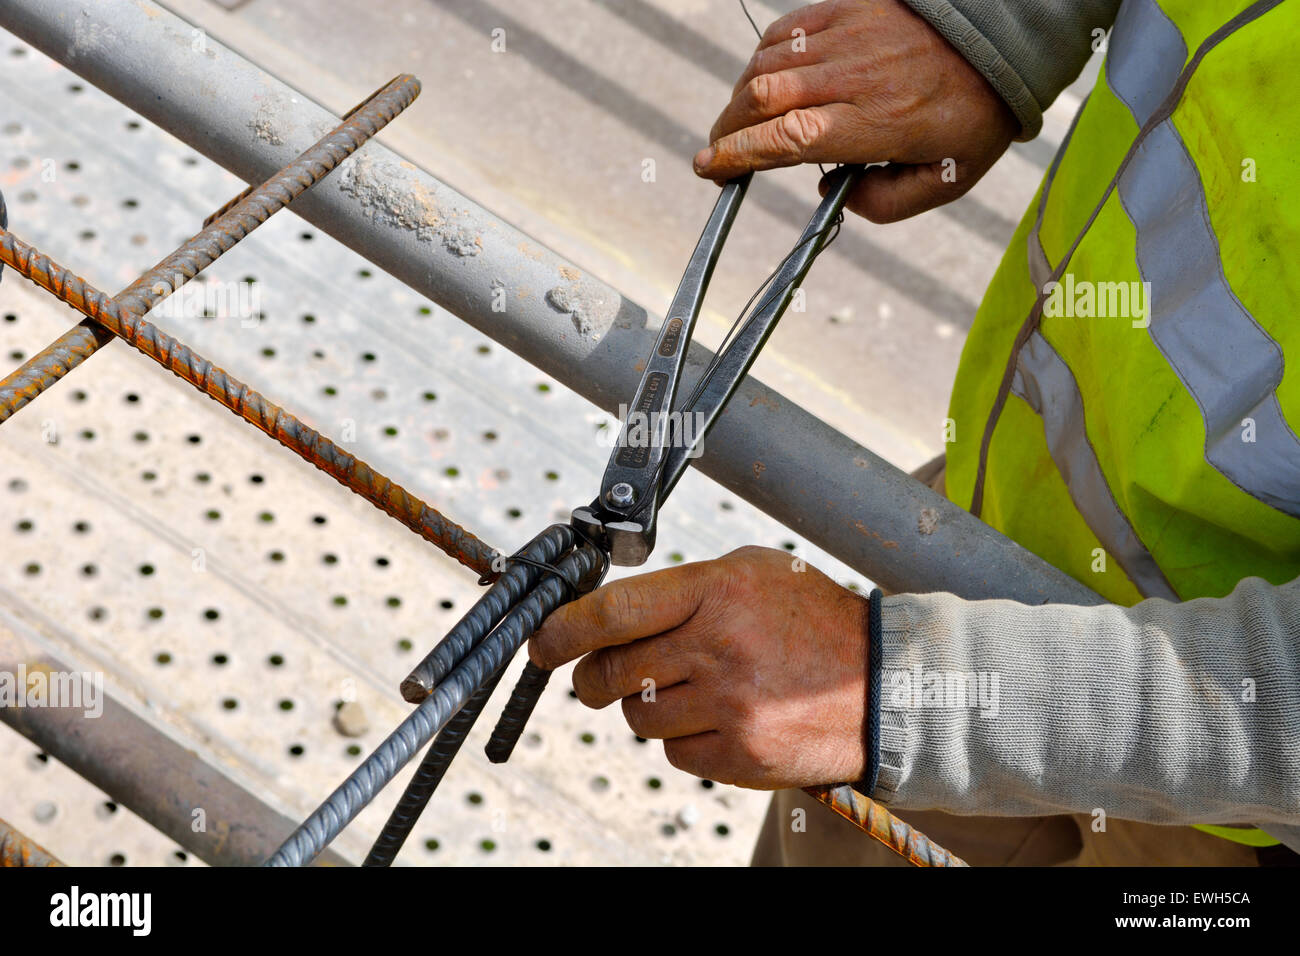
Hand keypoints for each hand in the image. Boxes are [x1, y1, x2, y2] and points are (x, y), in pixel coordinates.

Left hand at [529, 546, 869, 788]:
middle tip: (601, 674)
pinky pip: (673, 752)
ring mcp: (729, 707)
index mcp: (716, 591)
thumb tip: (607, 613)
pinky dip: (682, 738)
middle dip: (593, 676)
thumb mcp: (752, 572)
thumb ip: (682, 587)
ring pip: (638, 716)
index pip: (613, 612)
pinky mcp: (740, 755)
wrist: (883, 683)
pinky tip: (716, 717)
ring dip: (645, 706)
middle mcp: (718, 648)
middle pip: (611, 672)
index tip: (544, 640)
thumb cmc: (810, 619)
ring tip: (687, 689)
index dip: (563, 629)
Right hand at [693, 0, 1018, 221]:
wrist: (1004, 37)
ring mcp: (846, 38)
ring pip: (766, 65)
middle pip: (762, 99)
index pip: (786, 138)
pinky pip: (786, 33)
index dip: (739, 155)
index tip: (711, 169)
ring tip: (737, 125)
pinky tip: (763, 81)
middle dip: (726, 131)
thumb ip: (888, 204)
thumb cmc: (974, 111)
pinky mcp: (845, 9)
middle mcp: (852, 79)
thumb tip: (839, 197)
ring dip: (739, 99)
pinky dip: (762, 60)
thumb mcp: (946, 181)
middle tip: (715, 154)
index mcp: (873, 124)